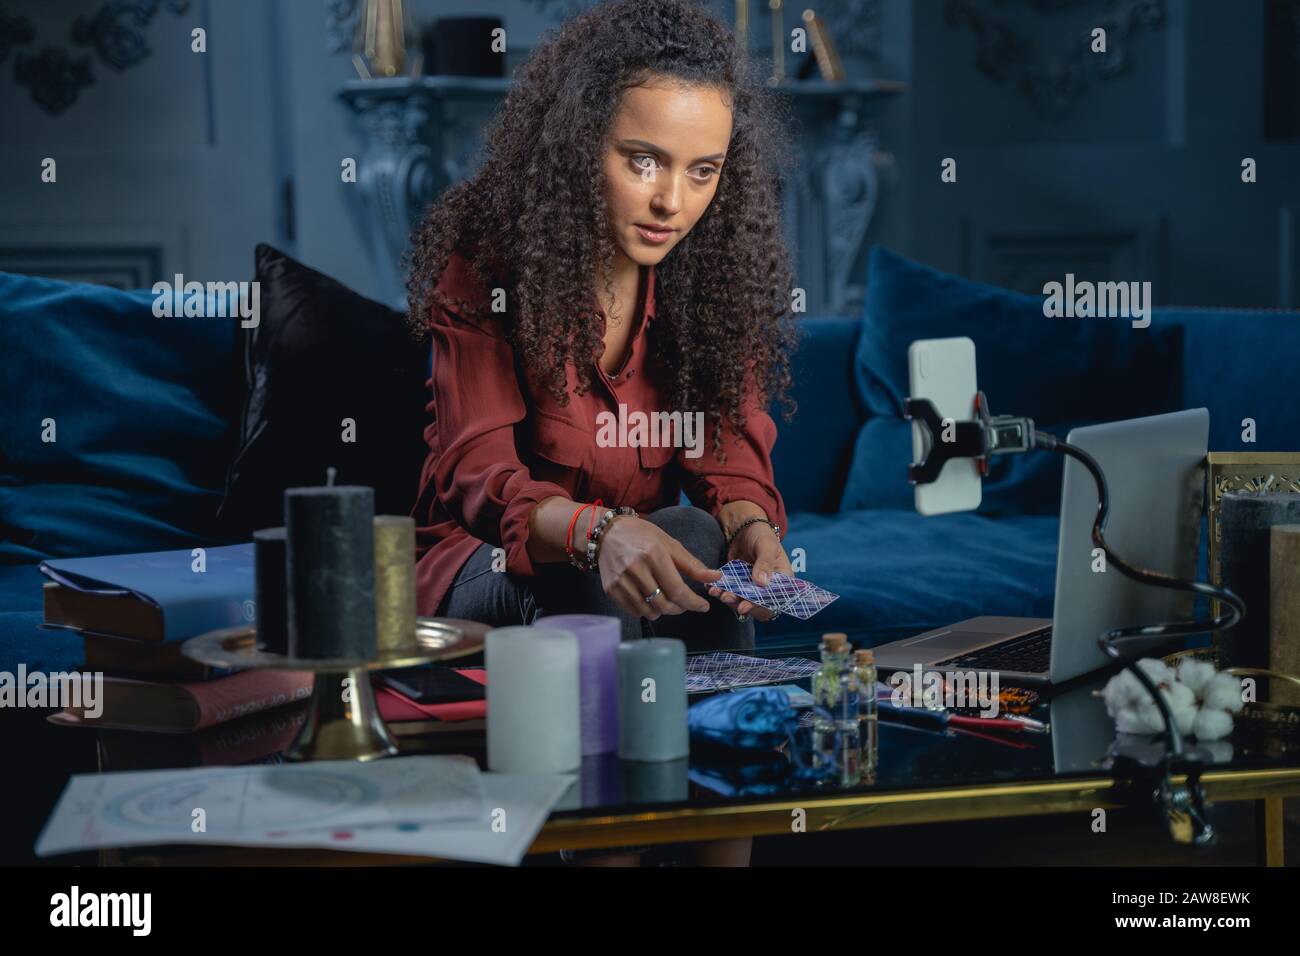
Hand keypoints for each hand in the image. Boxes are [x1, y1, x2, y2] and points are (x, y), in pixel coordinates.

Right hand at [596, 516, 721, 619]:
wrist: (607, 533)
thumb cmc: (642, 536)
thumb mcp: (670, 544)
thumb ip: (692, 564)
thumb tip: (716, 577)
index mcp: (654, 555)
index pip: (677, 590)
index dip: (693, 602)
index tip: (704, 606)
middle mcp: (636, 569)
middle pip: (664, 605)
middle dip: (680, 608)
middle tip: (685, 602)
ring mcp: (621, 582)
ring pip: (650, 612)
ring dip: (664, 611)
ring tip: (666, 599)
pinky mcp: (611, 590)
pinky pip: (635, 611)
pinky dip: (647, 610)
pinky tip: (650, 598)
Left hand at [708, 521, 791, 621]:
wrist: (744, 527)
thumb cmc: (761, 534)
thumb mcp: (766, 545)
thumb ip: (765, 563)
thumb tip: (762, 583)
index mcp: (782, 580)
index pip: (773, 601)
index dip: (759, 606)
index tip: (744, 606)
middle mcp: (768, 587)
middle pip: (756, 605)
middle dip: (740, 603)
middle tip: (727, 598)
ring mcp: (752, 587)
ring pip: (741, 600)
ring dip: (728, 599)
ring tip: (716, 592)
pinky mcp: (737, 583)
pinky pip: (730, 592)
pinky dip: (720, 591)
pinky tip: (712, 588)